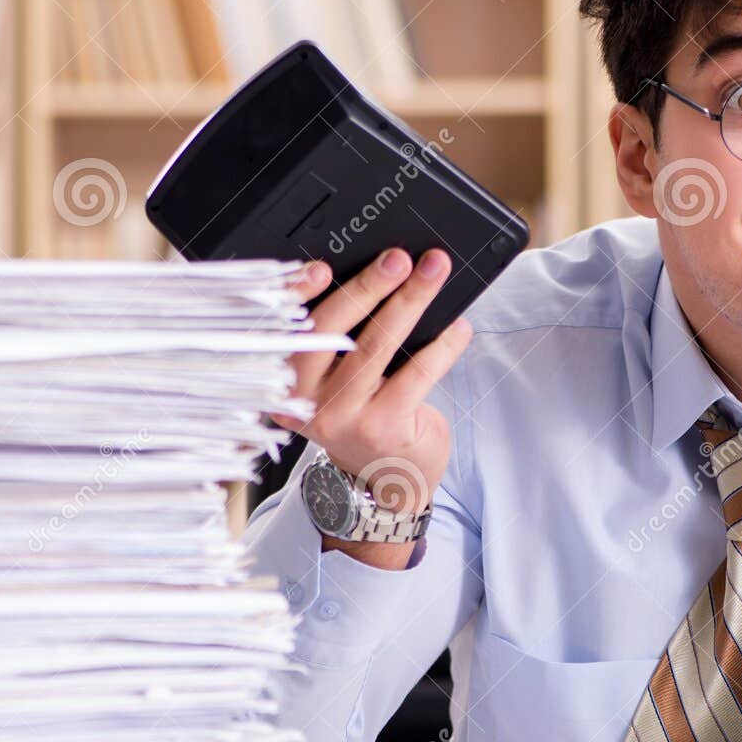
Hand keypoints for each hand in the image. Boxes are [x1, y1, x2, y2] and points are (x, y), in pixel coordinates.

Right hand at [269, 246, 472, 517]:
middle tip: (399, 258)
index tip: (322, 268)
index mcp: (284, 379)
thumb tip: (378, 277)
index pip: (287, 329)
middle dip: (370, 285)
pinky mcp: (381, 427)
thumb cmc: (363, 417)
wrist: (386, 482)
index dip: (299, 295)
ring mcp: (342, 415)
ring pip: (377, 345)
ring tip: (433, 272)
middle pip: (333, 328)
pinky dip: (441, 344)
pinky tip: (457, 326)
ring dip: (411, 301)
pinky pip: (416, 373)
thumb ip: (340, 339)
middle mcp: (303, 399)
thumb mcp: (336, 381)